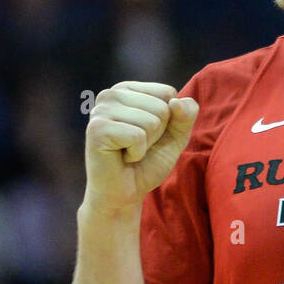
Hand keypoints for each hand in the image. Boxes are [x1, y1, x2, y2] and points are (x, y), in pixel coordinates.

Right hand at [83, 81, 198, 216]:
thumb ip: (186, 115)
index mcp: (127, 89)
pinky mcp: (97, 129)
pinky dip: (136, 153)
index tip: (147, 134)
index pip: (168, 93)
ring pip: (152, 121)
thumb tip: (177, 101)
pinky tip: (121, 157)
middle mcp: (110, 94)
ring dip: (146, 144)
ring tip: (128, 151)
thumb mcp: (176, 136)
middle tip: (136, 146)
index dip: (167, 120)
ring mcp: (100, 110)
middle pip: (162, 107)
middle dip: (157, 134)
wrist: (124, 193)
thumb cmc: (147, 162)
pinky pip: (138, 136)